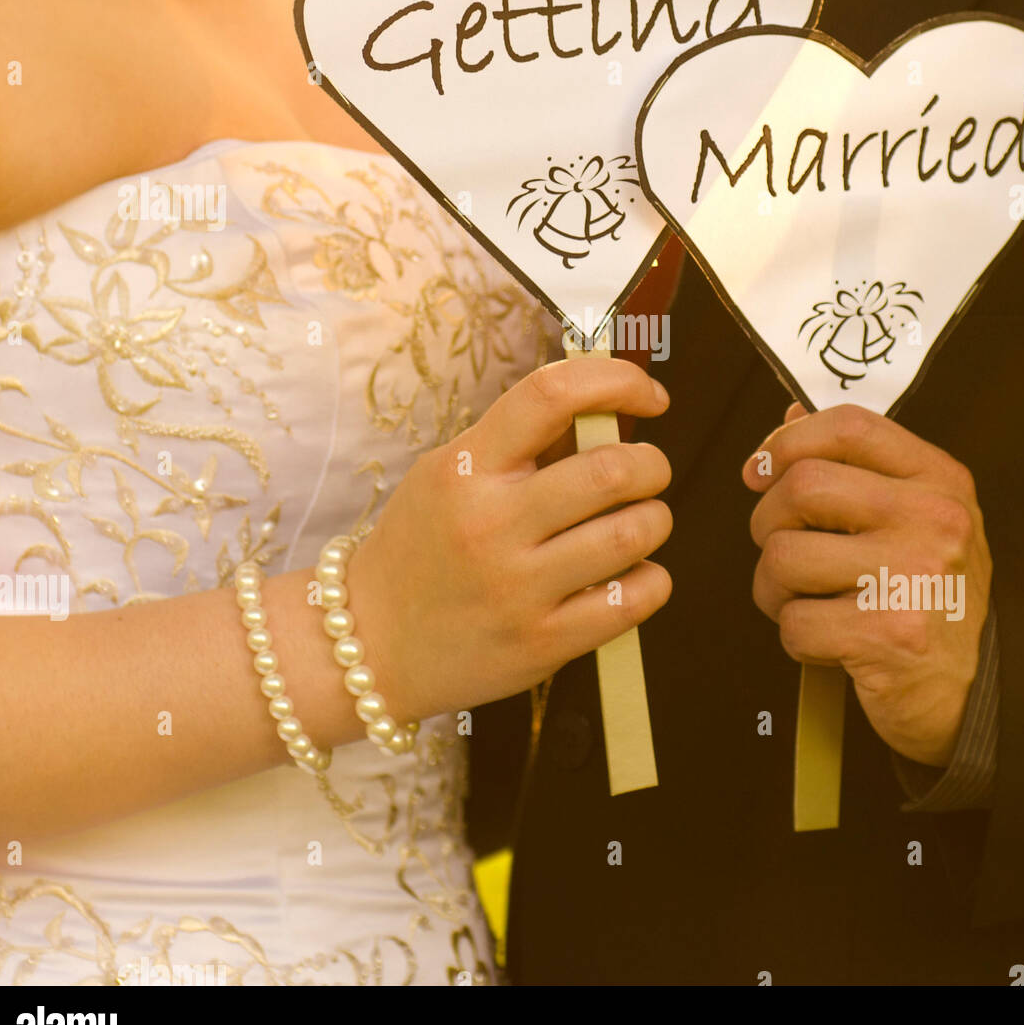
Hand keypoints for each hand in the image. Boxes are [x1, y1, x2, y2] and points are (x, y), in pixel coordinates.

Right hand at [351, 357, 672, 720]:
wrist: (368, 644)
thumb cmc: (422, 548)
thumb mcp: (447, 475)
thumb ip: (519, 444)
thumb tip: (607, 411)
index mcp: (466, 468)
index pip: (552, 394)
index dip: (617, 381)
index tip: (649, 396)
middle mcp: (491, 524)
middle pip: (612, 469)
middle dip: (652, 465)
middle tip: (648, 472)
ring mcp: (517, 588)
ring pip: (633, 533)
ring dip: (655, 519)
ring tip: (642, 522)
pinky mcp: (541, 643)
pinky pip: (631, 601)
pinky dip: (652, 580)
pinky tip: (633, 575)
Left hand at [743, 402, 991, 766]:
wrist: (969, 693)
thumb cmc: (926, 597)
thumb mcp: (913, 518)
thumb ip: (856, 465)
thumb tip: (788, 417)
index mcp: (940, 480)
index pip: (849, 426)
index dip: (787, 441)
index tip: (760, 472)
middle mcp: (934, 520)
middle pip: (802, 486)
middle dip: (768, 521)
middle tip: (783, 550)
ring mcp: (913, 577)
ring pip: (784, 555)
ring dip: (774, 588)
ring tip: (807, 602)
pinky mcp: (887, 635)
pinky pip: (793, 621)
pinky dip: (796, 637)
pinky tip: (830, 641)